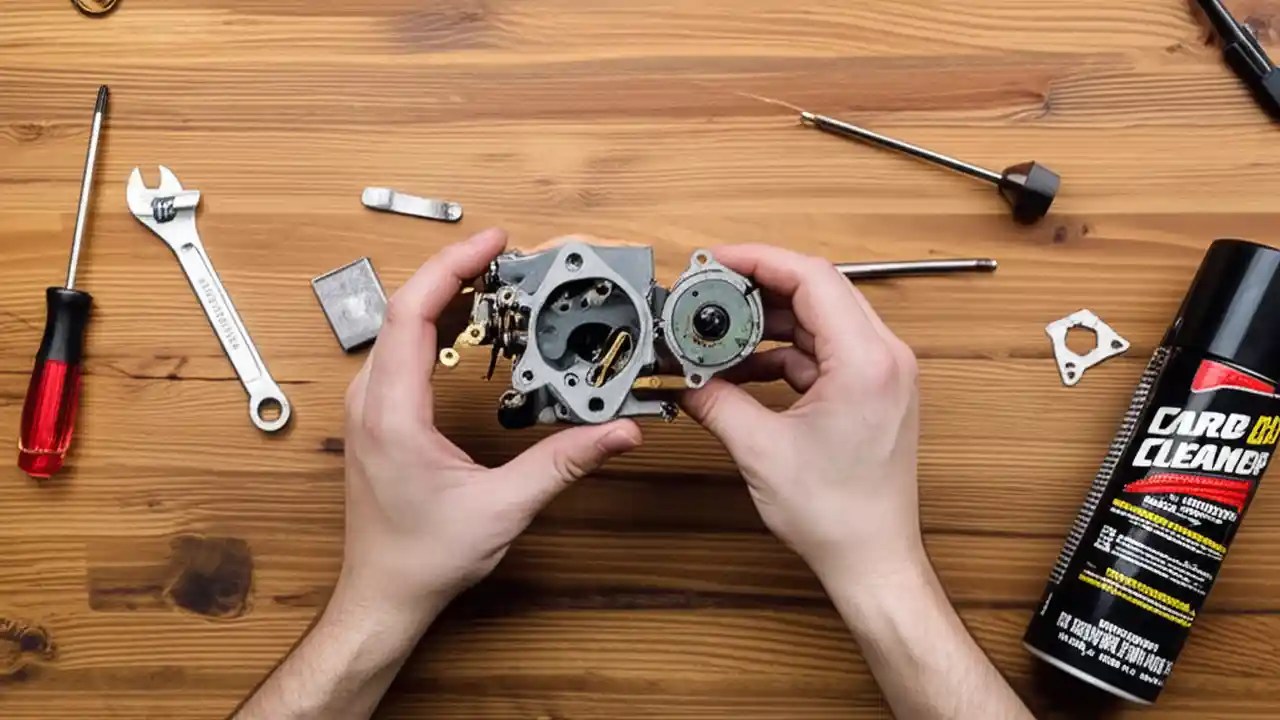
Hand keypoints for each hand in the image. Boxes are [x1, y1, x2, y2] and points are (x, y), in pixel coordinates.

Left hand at [337, 228, 642, 625]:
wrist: (382, 594)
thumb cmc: (422, 558)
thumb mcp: (503, 508)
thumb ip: (563, 463)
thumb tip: (615, 431)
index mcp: (392, 414)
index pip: (412, 314)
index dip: (452, 267)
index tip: (492, 242)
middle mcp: (370, 401)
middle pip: (404, 307)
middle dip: (456, 271)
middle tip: (506, 254)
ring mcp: (368, 407)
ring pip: (398, 326)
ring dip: (444, 295)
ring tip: (494, 278)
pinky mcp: (377, 417)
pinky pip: (398, 350)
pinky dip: (433, 324)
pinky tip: (467, 325)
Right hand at [682, 245, 923, 585]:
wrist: (872, 558)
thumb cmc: (838, 515)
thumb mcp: (760, 450)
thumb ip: (715, 402)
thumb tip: (684, 377)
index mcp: (865, 361)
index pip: (812, 277)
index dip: (758, 260)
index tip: (717, 260)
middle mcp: (884, 357)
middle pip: (816, 290)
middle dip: (756, 287)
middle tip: (708, 293)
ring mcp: (881, 373)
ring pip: (818, 319)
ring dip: (767, 322)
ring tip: (719, 334)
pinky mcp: (871, 390)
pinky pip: (822, 350)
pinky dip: (782, 352)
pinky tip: (743, 367)